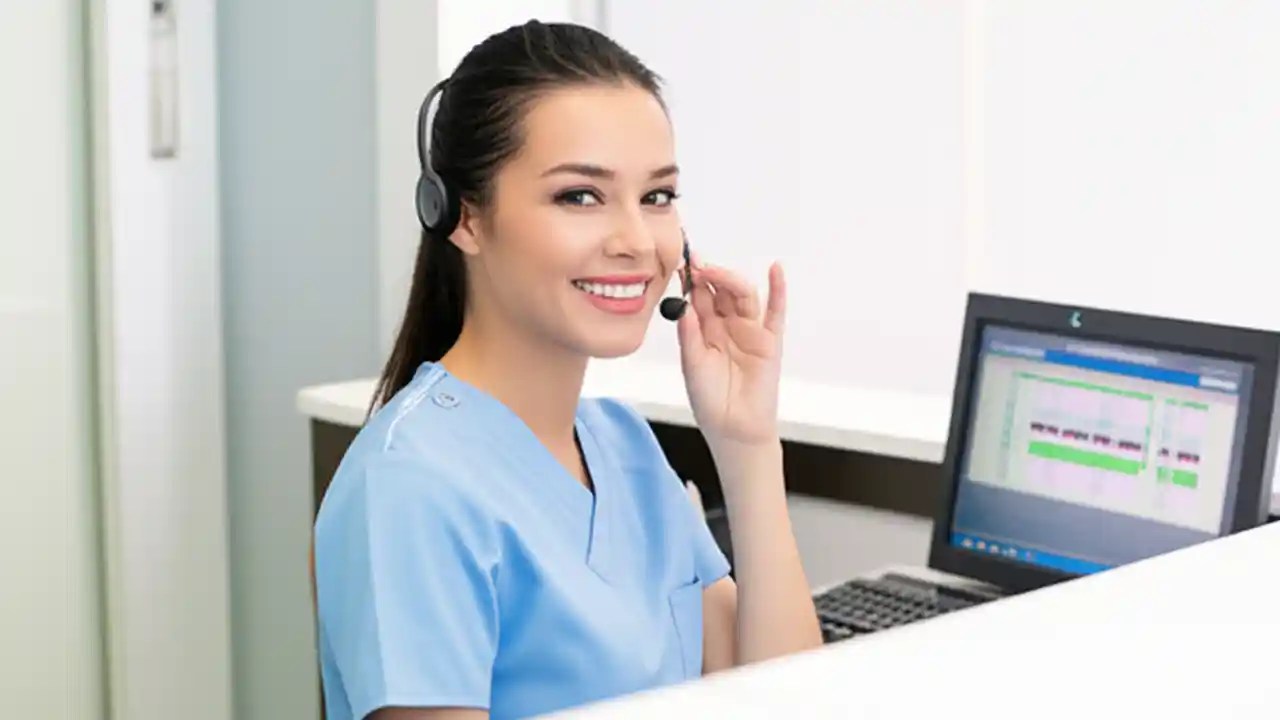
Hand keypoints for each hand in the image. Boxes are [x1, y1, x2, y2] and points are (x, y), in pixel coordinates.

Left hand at [676, 253, 786, 452]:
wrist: (734, 428)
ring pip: (742, 296)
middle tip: (694, 263)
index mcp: (705, 330)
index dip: (691, 280)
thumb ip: (689, 335)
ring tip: (714, 271)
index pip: (699, 298)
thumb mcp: (692, 364)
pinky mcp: (770, 340)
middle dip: (708, 275)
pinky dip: (778, 290)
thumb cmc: (709, 400)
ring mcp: (750, 331)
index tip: (679, 265)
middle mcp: (727, 326)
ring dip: (730, 279)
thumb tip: (684, 305)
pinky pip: (776, 312)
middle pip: (720, 291)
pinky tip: (775, 270)